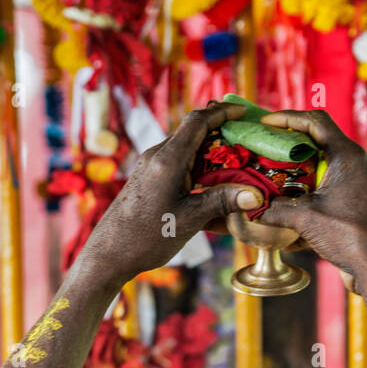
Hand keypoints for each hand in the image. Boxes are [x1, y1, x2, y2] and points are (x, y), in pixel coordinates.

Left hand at [77, 104, 264, 287]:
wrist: (110, 255)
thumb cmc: (146, 238)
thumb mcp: (189, 220)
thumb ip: (222, 203)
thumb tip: (256, 196)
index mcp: (168, 159)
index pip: (198, 121)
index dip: (223, 112)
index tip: (244, 112)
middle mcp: (158, 156)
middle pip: (194, 133)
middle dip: (222, 134)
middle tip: (247, 142)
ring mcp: (152, 168)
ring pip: (187, 151)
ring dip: (212, 155)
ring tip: (237, 166)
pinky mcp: (150, 181)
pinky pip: (179, 168)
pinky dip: (199, 172)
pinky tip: (213, 191)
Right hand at [257, 110, 366, 292]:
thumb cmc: (349, 237)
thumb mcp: (305, 219)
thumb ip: (275, 209)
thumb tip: (252, 207)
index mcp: (348, 156)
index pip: (316, 120)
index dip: (289, 117)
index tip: (267, 121)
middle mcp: (358, 162)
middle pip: (320, 140)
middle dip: (291, 144)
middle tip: (267, 147)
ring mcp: (361, 181)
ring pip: (325, 163)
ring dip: (300, 167)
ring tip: (276, 175)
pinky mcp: (360, 198)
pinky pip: (332, 184)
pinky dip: (311, 187)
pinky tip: (292, 202)